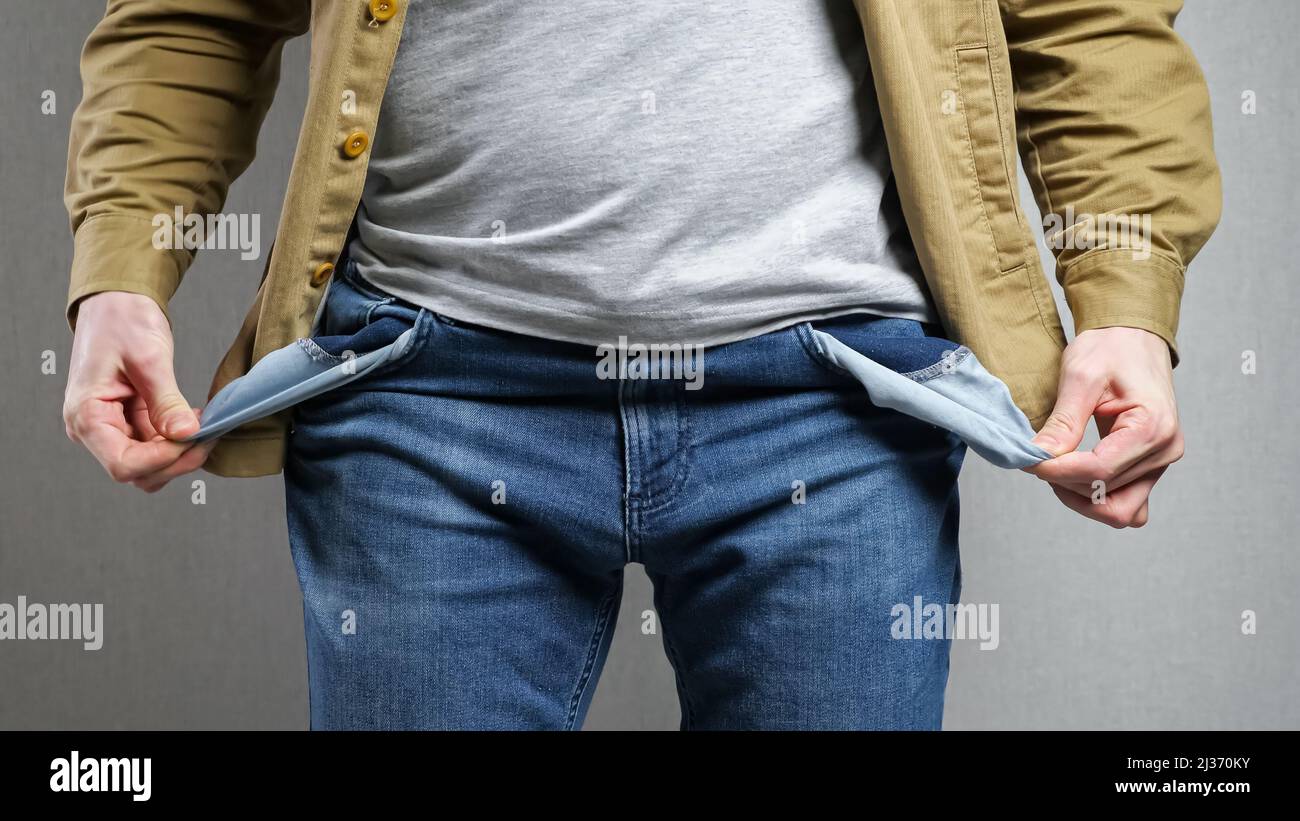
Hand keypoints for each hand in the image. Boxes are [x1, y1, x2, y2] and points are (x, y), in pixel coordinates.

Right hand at [63, 292, 213, 491]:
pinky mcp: (130, 423)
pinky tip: (196, 422)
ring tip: (206, 427)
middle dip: (177, 460)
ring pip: (150, 466)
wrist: (116, 303)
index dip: (162, 460)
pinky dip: (179, 441)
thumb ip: (166, 401)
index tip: (192, 438)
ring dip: (181, 454)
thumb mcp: (148, 359)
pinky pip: (156, 447)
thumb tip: (186, 434)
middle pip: (138, 472)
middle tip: (209, 434)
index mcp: (86, 416)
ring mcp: (113, 428)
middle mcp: (94, 429)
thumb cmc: (121, 321)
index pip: (123, 464)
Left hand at [1026, 327, 1183, 527]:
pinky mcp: (1151, 467)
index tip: (1029, 460)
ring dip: (1081, 497)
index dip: (1057, 472)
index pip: (1100, 470)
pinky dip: (1098, 498)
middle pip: (1106, 493)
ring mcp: (1161, 462)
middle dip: (1065, 482)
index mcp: (1154, 426)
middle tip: (1039, 458)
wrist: (1132, 337)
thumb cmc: (1110, 348)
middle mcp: (1165, 450)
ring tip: (1056, 467)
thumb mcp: (1080, 376)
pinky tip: (1074, 476)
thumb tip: (1039, 457)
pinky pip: (1127, 504)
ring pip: (1118, 509)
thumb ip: (1063, 422)